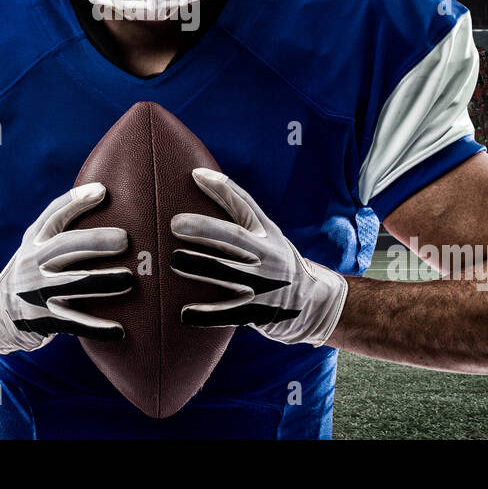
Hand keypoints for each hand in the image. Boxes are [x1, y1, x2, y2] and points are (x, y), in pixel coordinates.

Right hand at [0, 183, 131, 353]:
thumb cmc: (31, 271)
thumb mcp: (35, 246)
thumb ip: (59, 225)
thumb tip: (102, 190)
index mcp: (35, 242)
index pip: (53, 215)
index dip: (76, 201)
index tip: (102, 191)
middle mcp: (33, 263)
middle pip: (64, 246)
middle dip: (94, 241)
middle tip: (125, 239)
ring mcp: (38, 292)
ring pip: (72, 284)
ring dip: (101, 281)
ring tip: (128, 280)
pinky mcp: (46, 319)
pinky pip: (75, 323)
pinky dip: (98, 328)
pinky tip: (120, 329)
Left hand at [170, 168, 347, 346]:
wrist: (313, 304)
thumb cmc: (278, 259)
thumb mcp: (266, 232)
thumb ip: (235, 205)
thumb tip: (198, 174)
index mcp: (266, 237)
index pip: (243, 208)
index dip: (221, 191)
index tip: (194, 177)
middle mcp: (266, 259)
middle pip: (233, 240)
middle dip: (204, 230)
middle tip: (174, 224)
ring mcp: (262, 287)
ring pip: (227, 275)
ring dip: (199, 268)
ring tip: (174, 261)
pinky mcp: (255, 315)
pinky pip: (227, 314)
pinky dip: (206, 314)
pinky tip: (186, 312)